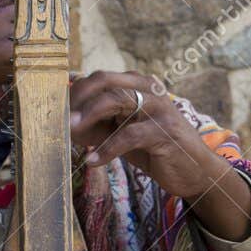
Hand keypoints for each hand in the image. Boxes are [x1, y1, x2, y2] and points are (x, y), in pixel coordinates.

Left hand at [69, 70, 216, 197]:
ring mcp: (158, 108)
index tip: (56, 107)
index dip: (76, 90)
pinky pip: (129, 136)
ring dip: (89, 115)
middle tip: (60, 116)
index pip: (101, 79)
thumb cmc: (155, 150)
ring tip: (70, 131)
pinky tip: (92, 161)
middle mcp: (149, 89)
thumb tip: (66, 124)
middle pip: (106, 80)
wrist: (194, 172)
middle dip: (79, 96)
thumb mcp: (122, 135)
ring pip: (117, 100)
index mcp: (138, 86)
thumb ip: (99, 126)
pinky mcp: (164, 132)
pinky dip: (107, 149)